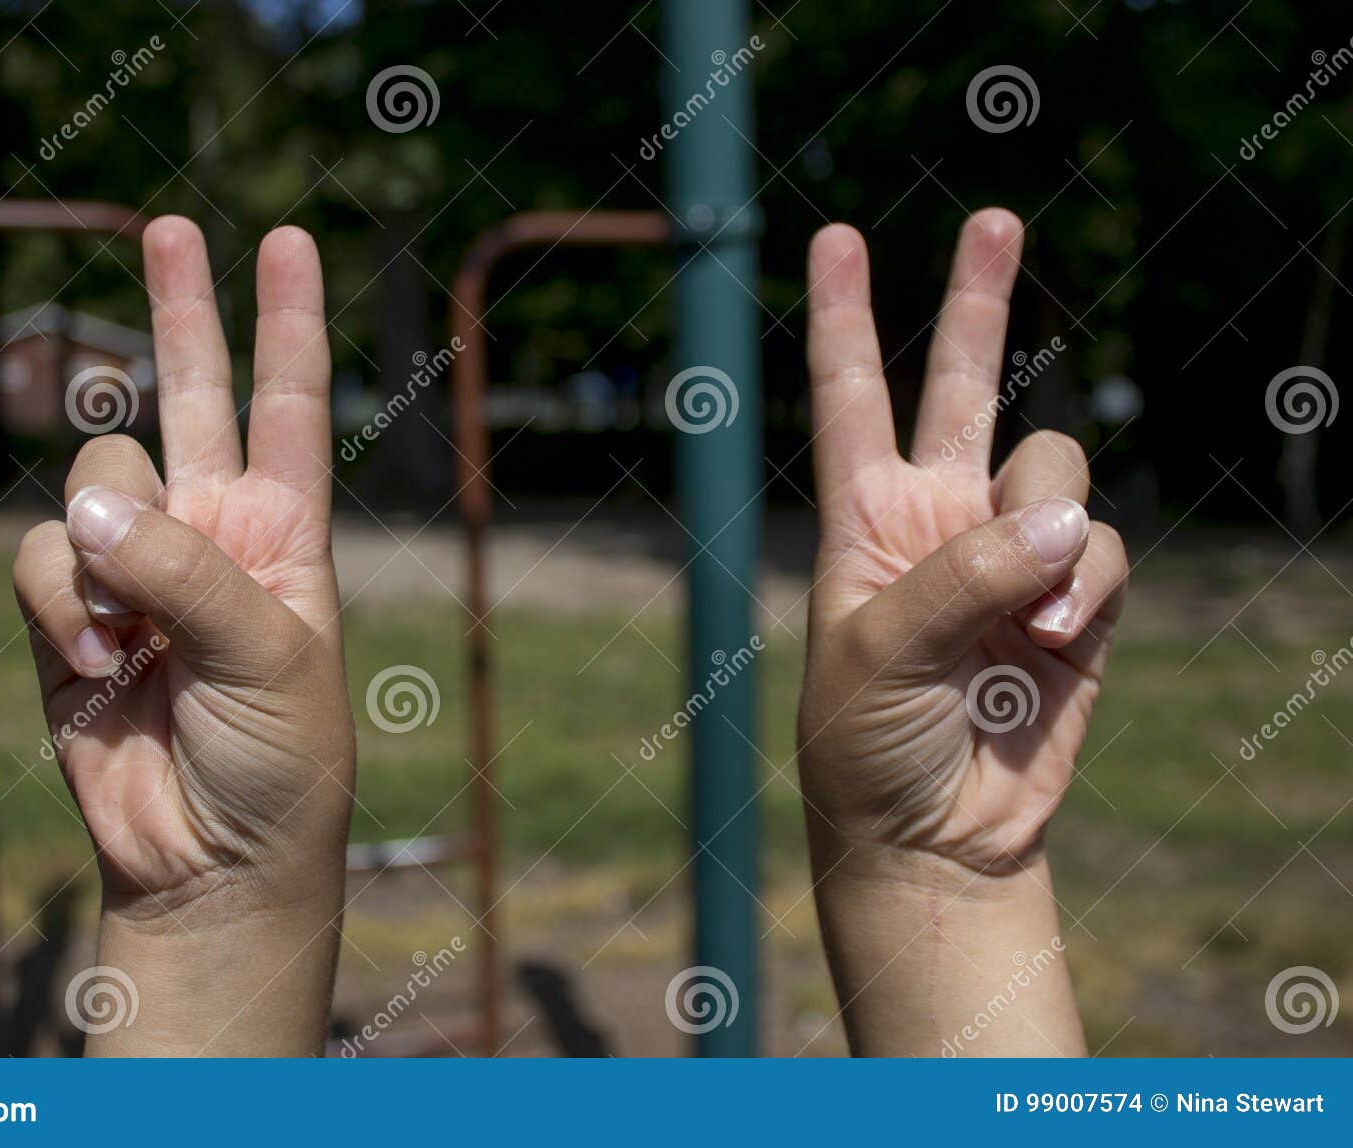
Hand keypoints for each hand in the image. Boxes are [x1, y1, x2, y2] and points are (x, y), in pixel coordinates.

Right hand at [12, 217, 352, 1052]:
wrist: (211, 858)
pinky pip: (42, 555)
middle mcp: (211, 531)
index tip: (288, 241)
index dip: (290, 322)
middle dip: (182, 313)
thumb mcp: (269, 660)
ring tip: (130, 639)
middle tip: (171, 229)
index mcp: (284, 532)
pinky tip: (97, 663)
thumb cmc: (279, 762)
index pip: (290, 406)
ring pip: (95, 478)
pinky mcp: (69, 612)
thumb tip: (92, 510)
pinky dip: (60, 602)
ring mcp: (138, 567)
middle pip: (190, 394)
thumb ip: (187, 575)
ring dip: (102, 550)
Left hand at [798, 209, 1127, 878]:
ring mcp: (1007, 556)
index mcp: (864, 519)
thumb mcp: (879, 654)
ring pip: (1054, 470)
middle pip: (962, 386)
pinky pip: (1100, 550)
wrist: (934, 836)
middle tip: (992, 218)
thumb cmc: (868, 745)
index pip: (850, 398)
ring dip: (1046, 528)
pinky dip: (1083, 587)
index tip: (832, 239)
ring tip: (1021, 619)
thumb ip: (963, 576)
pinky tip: (1051, 640)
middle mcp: (937, 520)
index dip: (841, 318)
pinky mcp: (1071, 602)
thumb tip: (1059, 520)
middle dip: (977, 303)